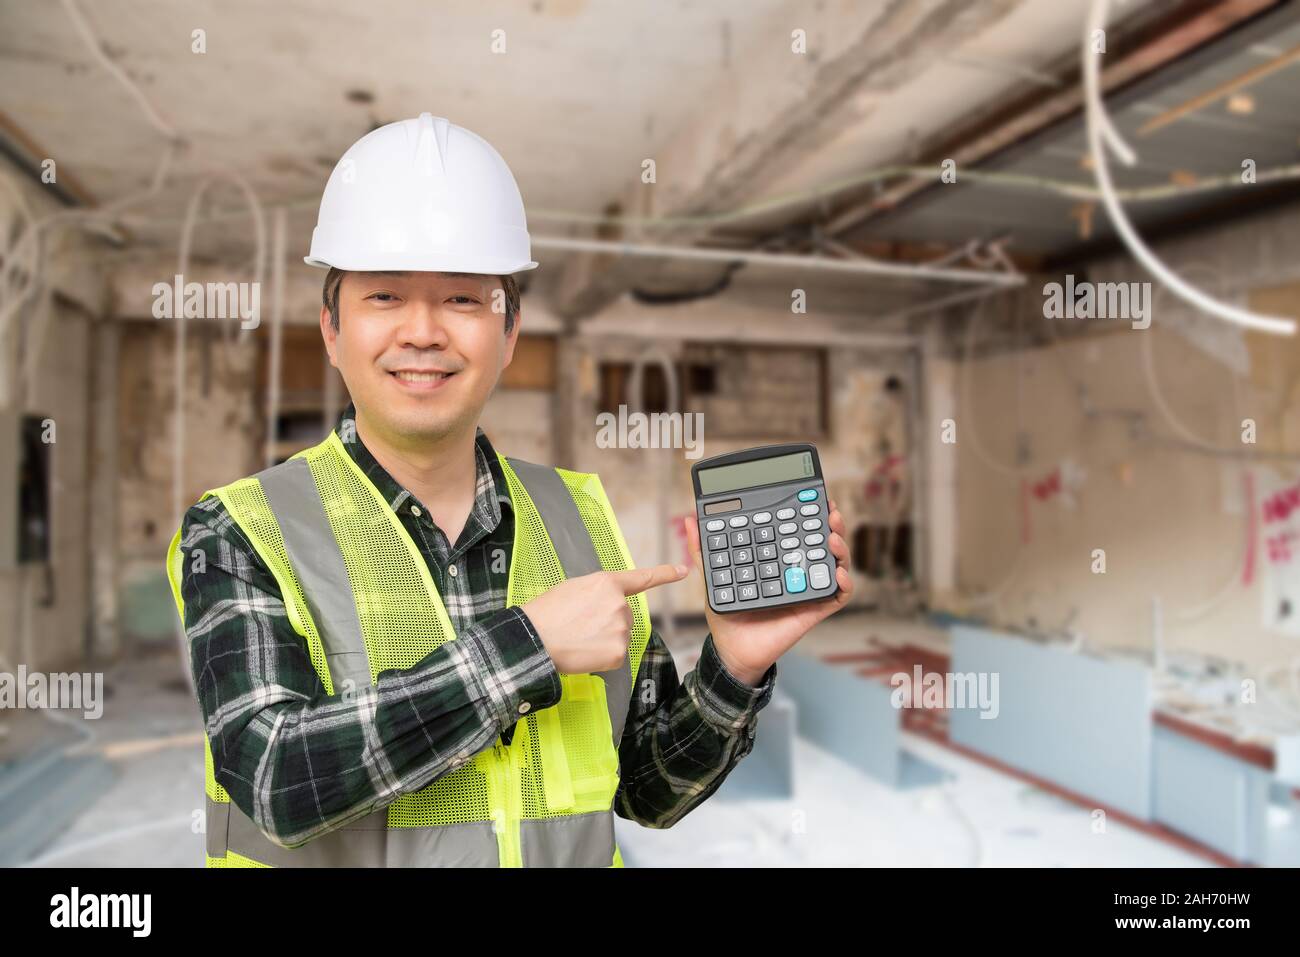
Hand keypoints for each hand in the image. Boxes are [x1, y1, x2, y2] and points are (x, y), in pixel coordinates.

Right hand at [521, 563, 688, 674]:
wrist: (534, 639)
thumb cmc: (546, 614)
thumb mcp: (572, 589)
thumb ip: (596, 592)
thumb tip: (602, 604)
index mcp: (607, 583)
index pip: (642, 578)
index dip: (665, 574)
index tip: (683, 571)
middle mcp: (619, 604)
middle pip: (623, 615)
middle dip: (607, 622)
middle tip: (580, 626)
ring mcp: (621, 628)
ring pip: (619, 635)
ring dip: (604, 639)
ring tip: (579, 638)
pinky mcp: (619, 651)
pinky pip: (615, 655)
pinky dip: (602, 657)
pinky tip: (584, 652)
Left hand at [685, 499, 852, 685]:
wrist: (733, 650)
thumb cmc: (728, 616)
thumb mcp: (714, 577)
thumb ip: (703, 550)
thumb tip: (690, 520)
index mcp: (778, 562)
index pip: (797, 533)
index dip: (808, 516)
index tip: (812, 498)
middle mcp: (797, 573)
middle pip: (821, 544)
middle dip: (830, 525)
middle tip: (829, 512)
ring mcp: (807, 590)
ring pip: (833, 565)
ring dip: (840, 549)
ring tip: (833, 537)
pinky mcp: (814, 610)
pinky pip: (836, 596)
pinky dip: (843, 583)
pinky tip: (838, 572)